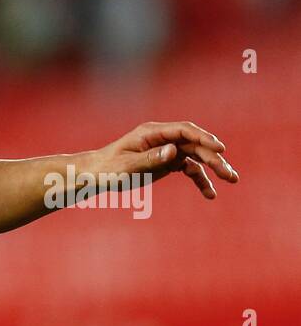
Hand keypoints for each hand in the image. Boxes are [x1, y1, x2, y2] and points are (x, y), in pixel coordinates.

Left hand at [90, 120, 238, 197]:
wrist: (94, 175)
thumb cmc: (107, 169)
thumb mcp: (127, 166)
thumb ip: (151, 158)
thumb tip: (174, 150)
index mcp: (152, 132)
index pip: (184, 131)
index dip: (204, 138)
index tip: (219, 149)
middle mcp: (164, 138)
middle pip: (195, 145)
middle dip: (214, 158)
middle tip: (230, 174)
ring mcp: (167, 150)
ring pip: (196, 157)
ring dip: (214, 168)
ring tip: (231, 179)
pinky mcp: (167, 163)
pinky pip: (189, 170)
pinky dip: (200, 180)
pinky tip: (210, 194)